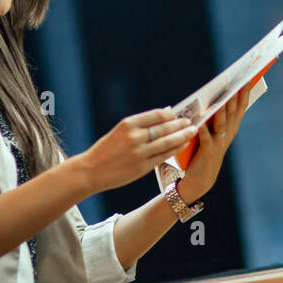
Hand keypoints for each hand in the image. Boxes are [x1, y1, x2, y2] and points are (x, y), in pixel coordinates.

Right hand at [75, 108, 197, 193]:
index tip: (179, 114)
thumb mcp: (120, 131)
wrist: (90, 171)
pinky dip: (176, 149)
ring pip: (167, 142)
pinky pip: (164, 156)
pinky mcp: (142, 166)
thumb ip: (142, 123)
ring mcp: (139, 152)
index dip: (171, 114)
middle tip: (191, 122)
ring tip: (192, 131)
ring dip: (182, 136)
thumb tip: (166, 111)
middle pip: (165, 127)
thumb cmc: (106, 149)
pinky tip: (183, 144)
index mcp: (128, 124)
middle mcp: (134, 136)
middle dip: (181, 124)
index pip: (157, 115)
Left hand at [177, 81, 255, 203]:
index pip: (240, 106)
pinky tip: (200, 123)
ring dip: (221, 111)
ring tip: (221, 99)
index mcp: (232, 126)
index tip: (247, 77)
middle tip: (237, 81)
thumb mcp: (214, 131)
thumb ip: (216, 114)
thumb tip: (215, 94)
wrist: (201, 178)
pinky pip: (206, 139)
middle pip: (233, 111)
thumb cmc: (205, 149)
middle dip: (235, 96)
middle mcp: (228, 133)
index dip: (244, 92)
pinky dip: (203, 131)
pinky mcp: (208, 152)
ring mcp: (220, 143)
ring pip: (222, 123)